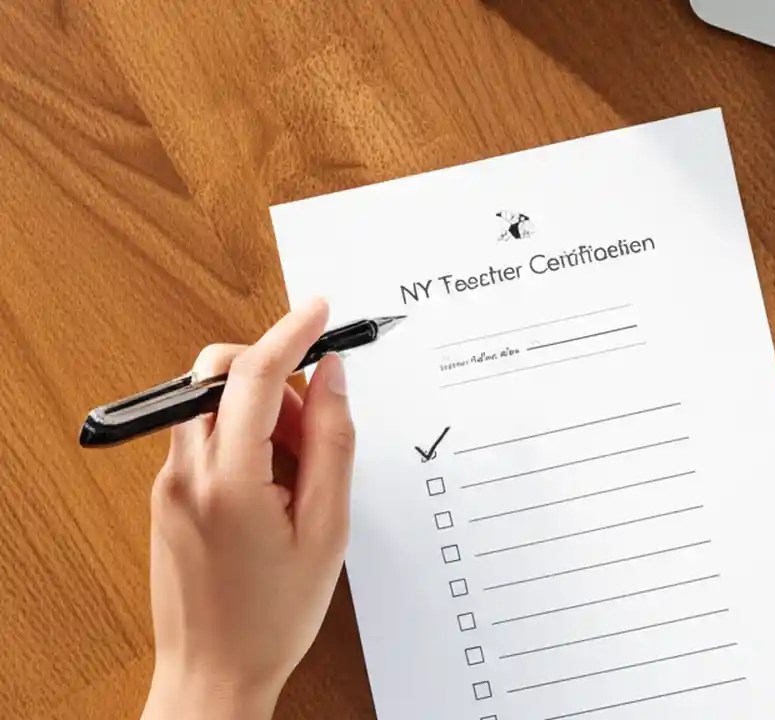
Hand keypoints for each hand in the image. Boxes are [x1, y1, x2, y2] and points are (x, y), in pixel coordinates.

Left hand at [141, 299, 355, 719]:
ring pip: (212, 404)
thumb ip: (332, 443)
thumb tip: (333, 377)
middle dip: (274, 378)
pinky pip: (205, 437)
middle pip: (220, 375)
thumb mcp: (327, 528)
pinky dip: (243, 440)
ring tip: (296, 476)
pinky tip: (273, 491)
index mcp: (227, 480)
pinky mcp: (165, 495)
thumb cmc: (273, 617)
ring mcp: (168, 483)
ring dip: (260, 413)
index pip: (253, 373)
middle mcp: (185, 473)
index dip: (291, 331)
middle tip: (311, 426)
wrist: (214, 674)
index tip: (320, 310)